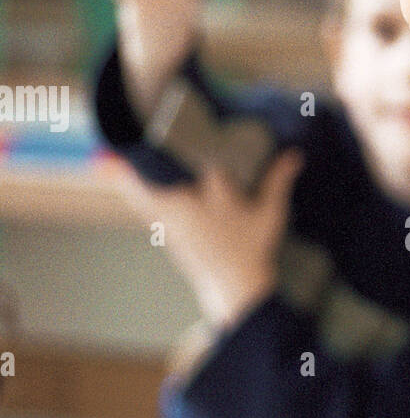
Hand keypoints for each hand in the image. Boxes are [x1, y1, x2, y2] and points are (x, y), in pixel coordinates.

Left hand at [120, 151, 301, 329]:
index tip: (176, 129)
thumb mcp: (271, 215)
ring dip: (128, 179)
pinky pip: (146, 209)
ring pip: (145, 195)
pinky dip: (135, 194)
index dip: (188, 147)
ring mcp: (177, 224)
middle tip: (117, 148)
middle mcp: (192, 208)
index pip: (202, 166)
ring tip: (106, 162)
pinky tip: (123, 182)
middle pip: (158, 179)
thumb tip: (294, 156)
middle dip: (139, 164)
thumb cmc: (254, 250)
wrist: (235, 287)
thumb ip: (278, 183)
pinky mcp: (170, 235)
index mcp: (218, 197)